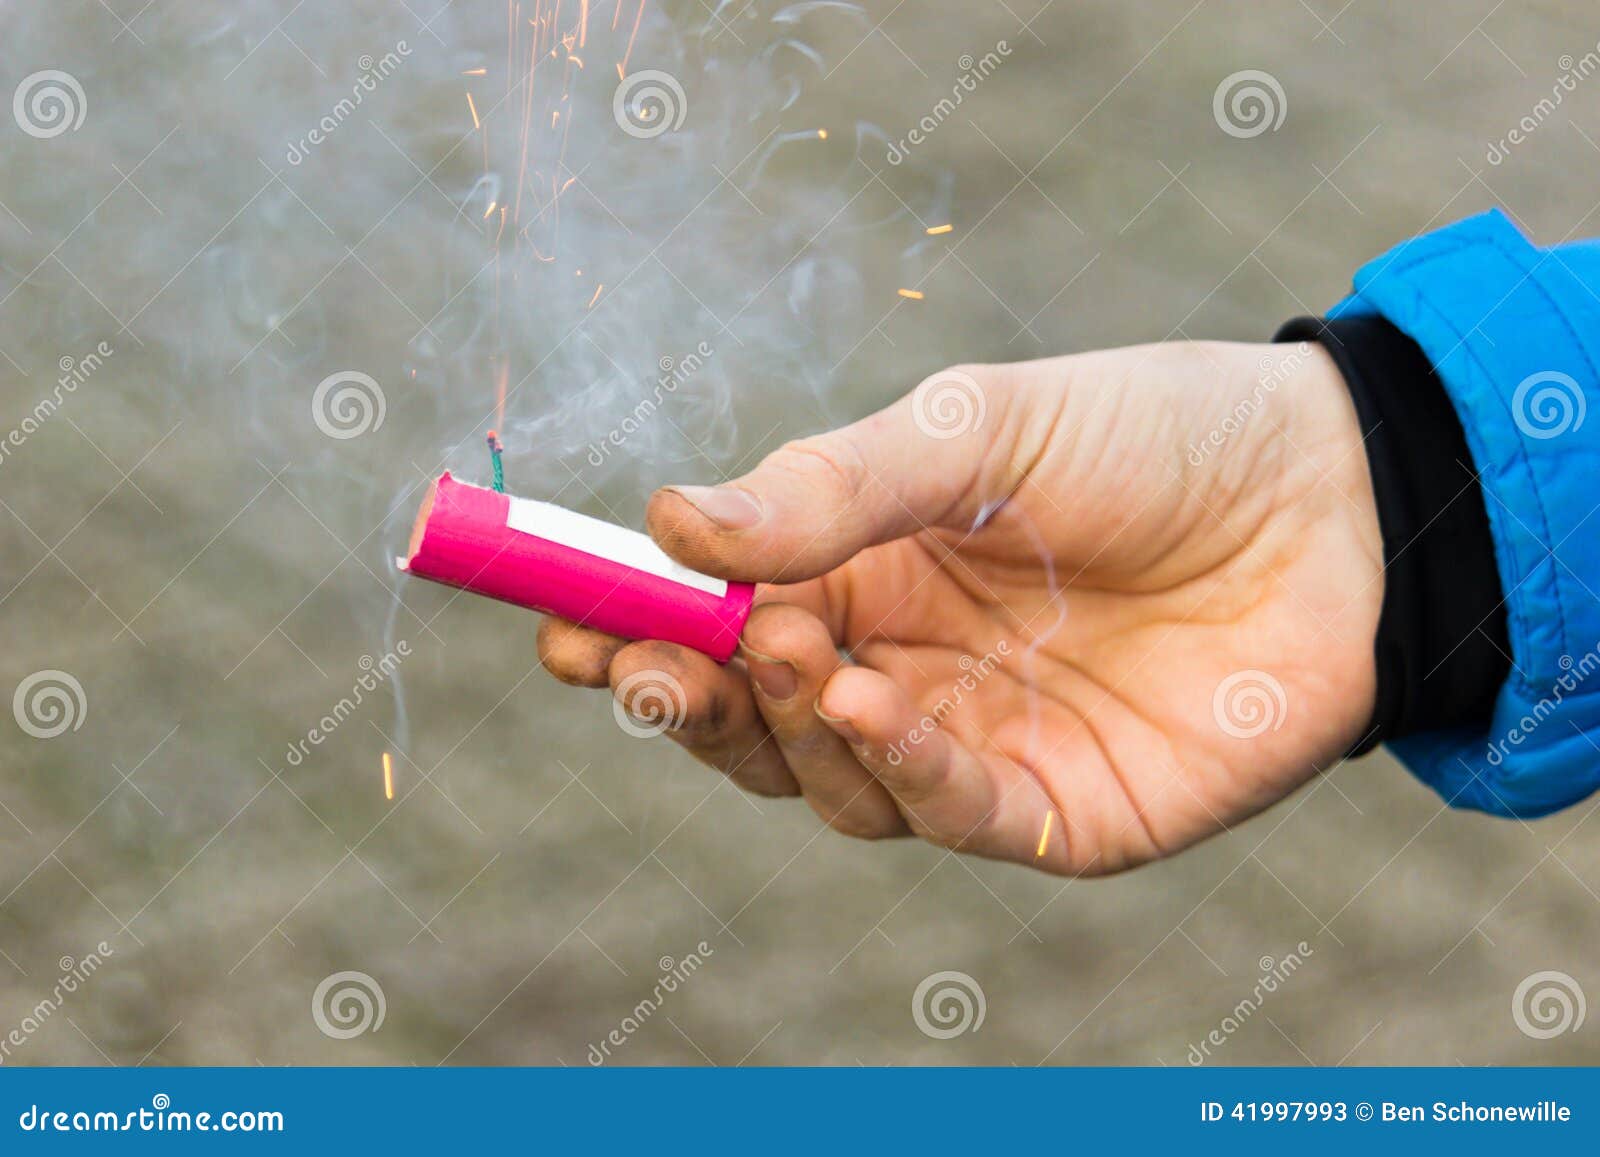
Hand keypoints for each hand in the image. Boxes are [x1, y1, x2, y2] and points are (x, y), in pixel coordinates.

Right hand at [537, 340, 1382, 874]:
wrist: (1332, 498)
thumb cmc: (1152, 435)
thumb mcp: (978, 427)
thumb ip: (833, 484)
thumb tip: (669, 517)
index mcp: (867, 575)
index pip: (716, 618)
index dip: (632, 624)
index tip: (557, 612)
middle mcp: (903, 670)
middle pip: (749, 721)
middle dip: (679, 693)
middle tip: (630, 654)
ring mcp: (973, 749)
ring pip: (828, 782)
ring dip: (782, 725)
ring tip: (781, 646)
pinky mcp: (1056, 813)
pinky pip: (947, 814)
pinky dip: (892, 769)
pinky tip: (865, 705)